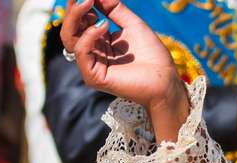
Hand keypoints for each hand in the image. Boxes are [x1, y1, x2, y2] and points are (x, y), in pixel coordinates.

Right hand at [60, 0, 187, 139]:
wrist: (166, 80)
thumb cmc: (153, 55)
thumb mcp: (132, 24)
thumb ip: (113, 8)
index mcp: (100, 41)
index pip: (81, 21)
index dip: (80, 5)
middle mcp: (93, 53)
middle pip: (71, 29)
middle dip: (74, 9)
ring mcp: (92, 65)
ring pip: (70, 38)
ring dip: (76, 17)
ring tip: (88, 2)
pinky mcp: (94, 76)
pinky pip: (81, 52)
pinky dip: (89, 35)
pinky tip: (103, 25)